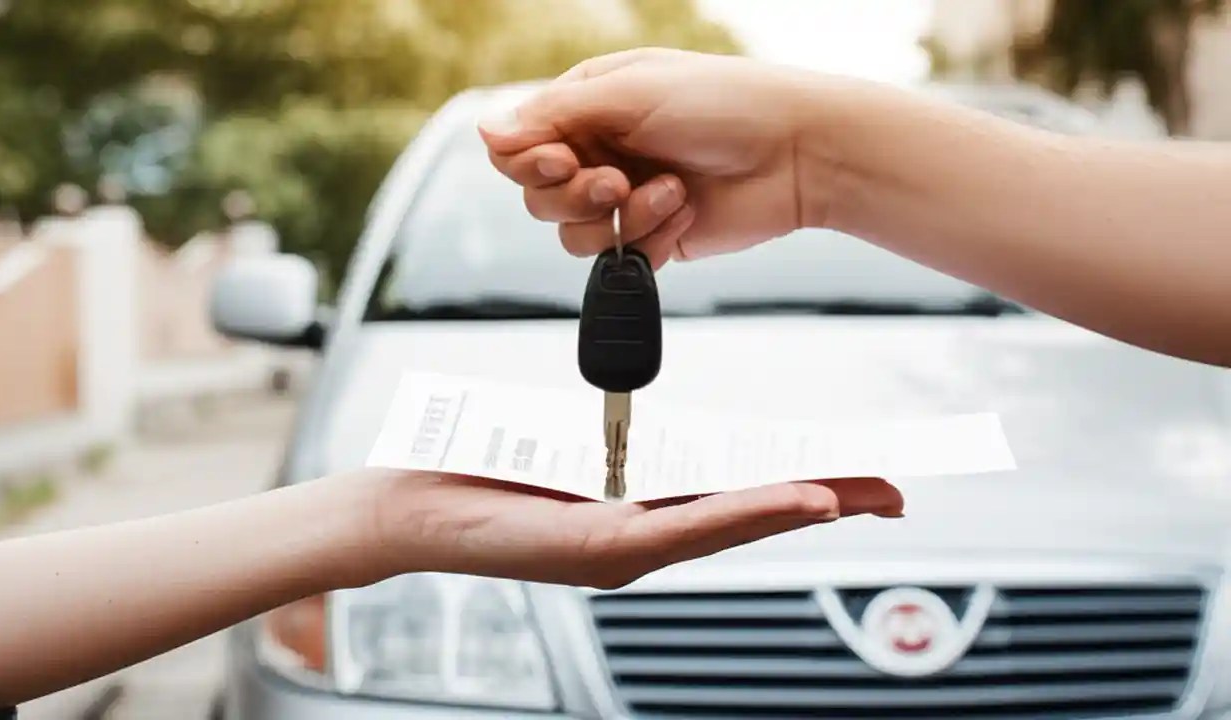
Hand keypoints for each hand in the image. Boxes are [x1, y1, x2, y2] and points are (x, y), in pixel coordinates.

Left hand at [358, 469, 902, 589]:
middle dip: (830, 499)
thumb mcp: (567, 449)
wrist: (409, 508)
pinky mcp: (600, 552)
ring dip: (805, 504)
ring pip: (735, 523)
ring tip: (865, 491)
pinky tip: (799, 497)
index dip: (809, 480)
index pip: (742, 491)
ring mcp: (628, 551)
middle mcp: (645, 538)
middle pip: (754, 513)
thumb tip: (660, 434)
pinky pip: (687, 527)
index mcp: (643, 509)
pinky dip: (751, 510)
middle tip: (900, 488)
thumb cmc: (486, 473)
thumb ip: (624, 448)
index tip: (866, 470)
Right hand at [478, 48, 842, 267]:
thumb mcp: (631, 93)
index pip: (518, 146)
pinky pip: (618, 257)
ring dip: (621, 217)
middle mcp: (599, 151)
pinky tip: (686, 209)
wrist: (797, 153)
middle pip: (538, 196)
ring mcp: (624, 197)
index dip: (530, 162)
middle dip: (578, 194)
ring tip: (669, 193)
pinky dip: (651, 238)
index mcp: (587, 106)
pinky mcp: (652, 236)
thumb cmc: (725, 104)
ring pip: (573, 234)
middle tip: (619, 180)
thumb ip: (553, 115)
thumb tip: (484, 132)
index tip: (564, 159)